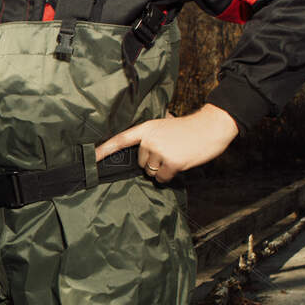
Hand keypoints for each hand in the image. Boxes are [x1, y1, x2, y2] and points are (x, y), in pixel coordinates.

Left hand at [95, 103, 239, 183]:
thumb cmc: (190, 128)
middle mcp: (150, 139)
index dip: (105, 150)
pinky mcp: (171, 162)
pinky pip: (162, 178)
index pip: (121, 140)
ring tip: (177, 155)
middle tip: (170, 151)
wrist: (211, 126)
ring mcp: (159, 150)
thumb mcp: (166, 125)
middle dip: (153, 161)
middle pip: (141, 162)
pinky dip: (169, 176)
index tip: (92, 158)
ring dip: (162, 169)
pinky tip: (180, 164)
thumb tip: (146, 148)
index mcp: (147, 128)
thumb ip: (153, 135)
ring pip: (151, 171)